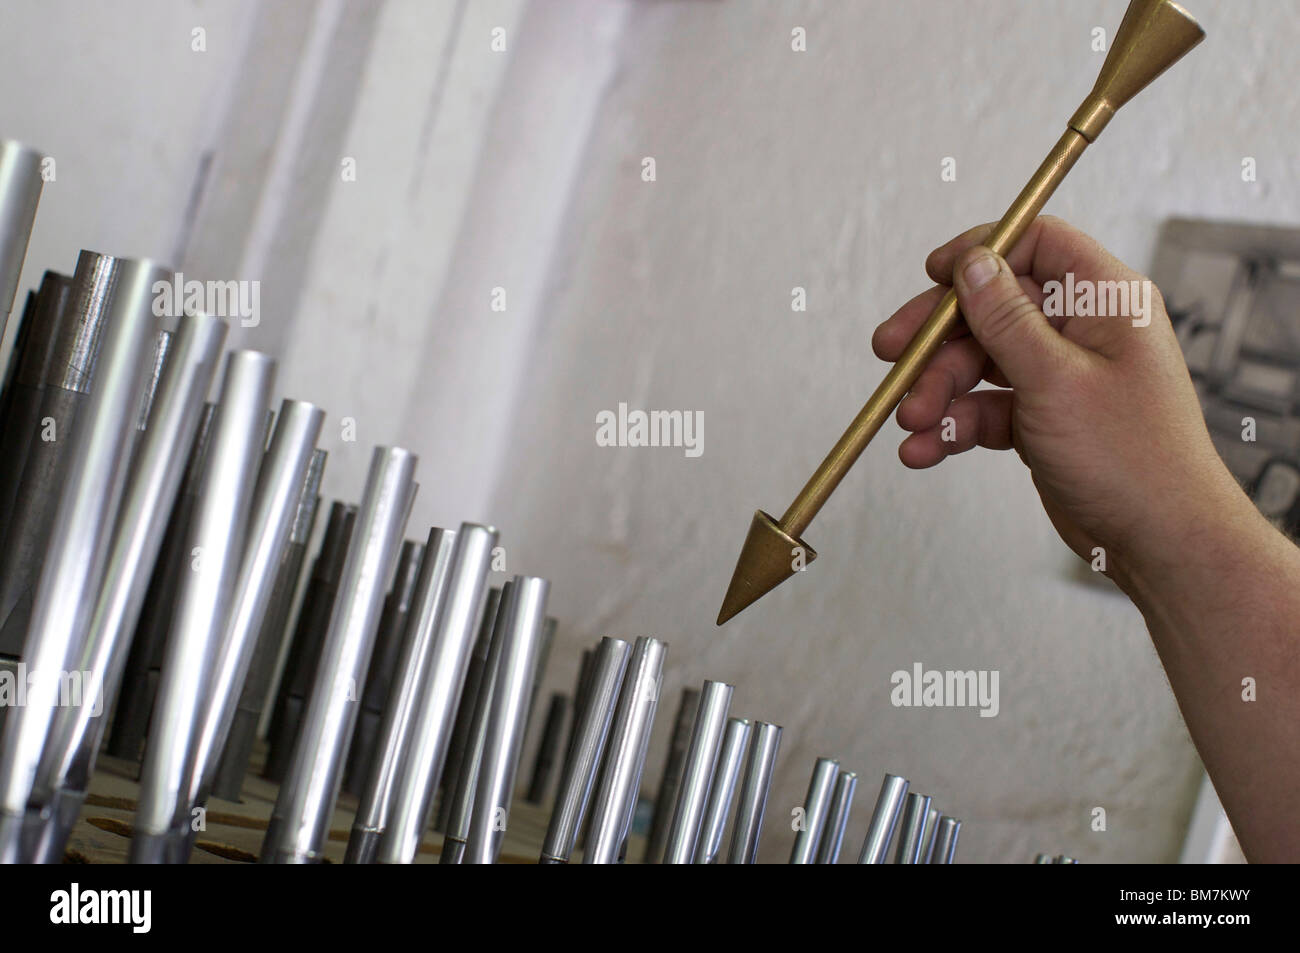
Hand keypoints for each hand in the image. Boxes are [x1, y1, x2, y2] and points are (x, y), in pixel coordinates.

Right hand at [871, 215, 1246, 583]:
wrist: (1159, 541)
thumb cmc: (1133, 459)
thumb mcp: (1056, 380)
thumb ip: (1006, 319)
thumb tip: (972, 264)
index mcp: (1104, 302)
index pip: (1037, 245)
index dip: (982, 251)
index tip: (933, 274)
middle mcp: (1082, 332)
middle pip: (993, 308)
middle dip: (938, 337)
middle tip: (890, 354)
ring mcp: (1059, 377)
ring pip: (980, 363)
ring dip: (938, 390)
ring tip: (910, 422)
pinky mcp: (1041, 419)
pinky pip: (984, 409)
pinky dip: (953, 427)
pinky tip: (924, 450)